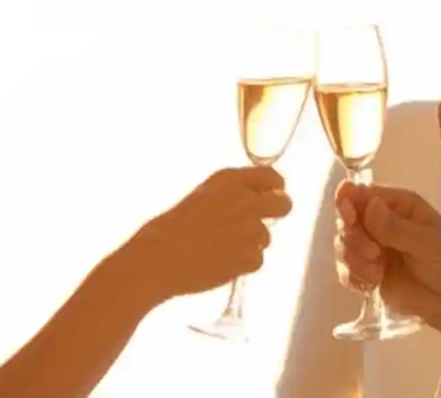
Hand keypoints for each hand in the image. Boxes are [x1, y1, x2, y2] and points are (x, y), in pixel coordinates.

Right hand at [124, 167, 291, 304]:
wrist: (155, 260)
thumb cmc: (172, 230)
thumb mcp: (202, 196)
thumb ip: (232, 194)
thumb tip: (264, 197)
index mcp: (229, 180)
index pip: (272, 176)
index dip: (275, 187)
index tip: (273, 194)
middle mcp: (244, 200)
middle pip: (284, 203)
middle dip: (279, 211)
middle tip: (268, 220)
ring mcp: (249, 228)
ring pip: (265, 237)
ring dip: (250, 244)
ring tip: (218, 249)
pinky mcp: (249, 255)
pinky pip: (258, 260)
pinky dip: (243, 265)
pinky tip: (219, 263)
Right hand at [335, 183, 440, 364]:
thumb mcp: (428, 243)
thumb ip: (395, 227)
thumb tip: (370, 204)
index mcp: (399, 205)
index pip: (362, 194)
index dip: (347, 201)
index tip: (348, 217)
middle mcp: (382, 222)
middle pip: (347, 220)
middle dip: (353, 238)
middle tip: (374, 254)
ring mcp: (374, 248)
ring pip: (343, 245)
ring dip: (354, 260)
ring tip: (377, 274)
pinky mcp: (369, 273)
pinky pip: (346, 270)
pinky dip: (353, 277)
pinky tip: (372, 284)